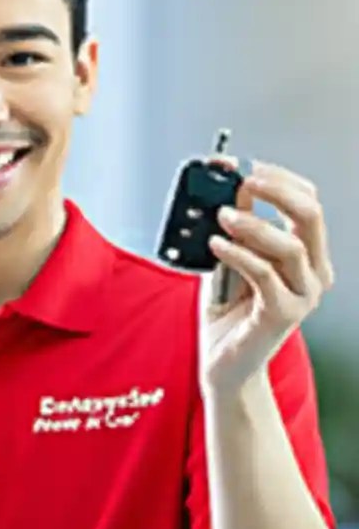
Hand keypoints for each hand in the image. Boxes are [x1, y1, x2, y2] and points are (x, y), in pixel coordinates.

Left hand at [202, 160, 335, 397]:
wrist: (225, 364)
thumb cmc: (227, 312)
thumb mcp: (229, 259)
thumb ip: (235, 227)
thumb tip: (227, 185)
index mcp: (306, 256)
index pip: (308, 203)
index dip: (277, 178)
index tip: (241, 164)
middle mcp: (313, 273)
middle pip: (311, 216)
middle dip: (277, 190)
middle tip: (242, 178)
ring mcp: (302, 295)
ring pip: (290, 245)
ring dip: (253, 223)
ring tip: (220, 216)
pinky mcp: (283, 314)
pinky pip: (265, 274)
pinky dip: (239, 254)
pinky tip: (216, 245)